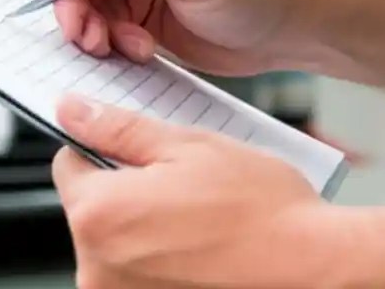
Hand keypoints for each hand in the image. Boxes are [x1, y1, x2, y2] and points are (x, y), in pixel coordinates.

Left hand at [52, 96, 337, 288]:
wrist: (318, 270)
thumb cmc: (264, 212)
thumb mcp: (188, 146)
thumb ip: (118, 129)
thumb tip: (72, 110)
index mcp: (98, 214)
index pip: (66, 166)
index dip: (101, 151)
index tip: (137, 155)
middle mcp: (98, 267)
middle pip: (90, 210)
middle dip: (125, 194)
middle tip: (182, 190)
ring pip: (115, 246)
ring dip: (144, 232)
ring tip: (196, 224)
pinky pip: (136, 277)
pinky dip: (160, 264)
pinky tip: (199, 252)